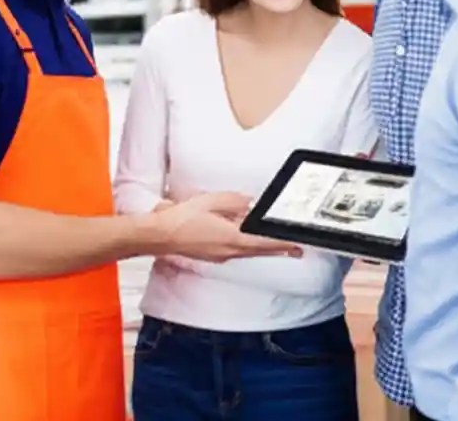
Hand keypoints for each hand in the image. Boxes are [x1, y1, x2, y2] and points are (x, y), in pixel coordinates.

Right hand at [147, 192, 302, 262]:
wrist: (159, 235)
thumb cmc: (180, 219)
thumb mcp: (210, 201)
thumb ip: (232, 201)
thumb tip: (248, 202)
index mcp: (232, 238)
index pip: (264, 242)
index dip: (283, 244)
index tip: (298, 244)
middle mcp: (229, 251)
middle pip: (259, 251)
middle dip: (278, 249)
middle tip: (297, 250)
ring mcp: (220, 255)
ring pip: (248, 252)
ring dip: (261, 248)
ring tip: (275, 245)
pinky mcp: (211, 255)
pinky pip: (234, 251)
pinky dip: (245, 246)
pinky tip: (242, 238)